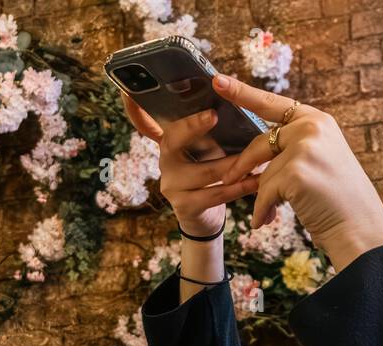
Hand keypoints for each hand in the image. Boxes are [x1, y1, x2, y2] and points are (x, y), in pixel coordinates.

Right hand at [120, 91, 260, 236]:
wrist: (205, 217)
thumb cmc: (208, 174)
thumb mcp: (203, 149)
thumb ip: (206, 129)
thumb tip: (225, 92)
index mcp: (169, 142)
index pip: (145, 122)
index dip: (134, 108)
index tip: (126, 90)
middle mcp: (165, 160)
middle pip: (174, 138)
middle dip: (194, 125)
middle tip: (214, 114)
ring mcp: (171, 183)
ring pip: (205, 170)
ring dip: (234, 163)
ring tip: (257, 154)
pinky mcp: (184, 205)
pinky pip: (215, 194)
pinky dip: (238, 187)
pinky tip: (256, 181)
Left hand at [213, 74, 382, 270]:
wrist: (359, 228)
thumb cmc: (338, 202)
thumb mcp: (319, 161)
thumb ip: (293, 149)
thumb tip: (253, 156)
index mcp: (318, 121)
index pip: (273, 104)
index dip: (243, 93)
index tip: (218, 81)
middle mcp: (313, 127)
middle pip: (261, 143)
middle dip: (242, 166)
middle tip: (227, 180)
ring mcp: (305, 147)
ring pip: (263, 173)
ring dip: (263, 198)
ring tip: (269, 214)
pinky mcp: (296, 171)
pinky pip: (264, 192)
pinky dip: (263, 210)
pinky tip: (266, 221)